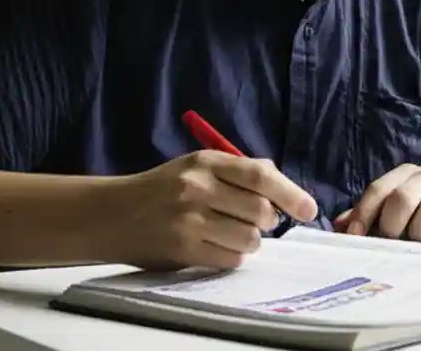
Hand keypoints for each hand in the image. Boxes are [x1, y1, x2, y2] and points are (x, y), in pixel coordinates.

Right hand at [106, 151, 316, 269]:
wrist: (111, 214)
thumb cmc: (162, 189)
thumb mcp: (196, 167)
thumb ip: (237, 172)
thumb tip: (282, 183)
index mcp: (205, 162)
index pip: (260, 176)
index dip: (291, 193)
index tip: (309, 209)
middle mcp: (198, 188)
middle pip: (261, 210)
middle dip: (267, 220)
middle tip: (256, 220)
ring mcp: (189, 220)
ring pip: (250, 238)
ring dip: (250, 240)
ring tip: (232, 233)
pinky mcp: (183, 249)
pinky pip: (230, 258)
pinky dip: (232, 256)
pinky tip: (216, 246)